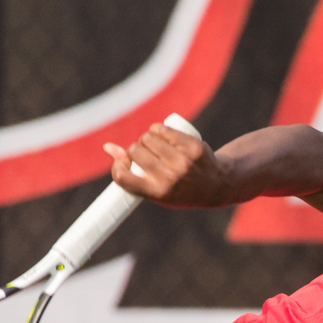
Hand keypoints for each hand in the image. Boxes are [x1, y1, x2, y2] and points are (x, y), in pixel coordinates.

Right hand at [102, 122, 237, 207]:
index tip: (123, 163)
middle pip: (134, 151)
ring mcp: (183, 162)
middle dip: (135, 149)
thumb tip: (107, 146)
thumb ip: (130, 172)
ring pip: (147, 137)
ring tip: (154, 145)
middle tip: (145, 154)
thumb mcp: (156, 188)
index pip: (122, 176)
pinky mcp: (192, 147)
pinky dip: (158, 129)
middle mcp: (170, 178)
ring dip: (147, 138)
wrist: (216, 185)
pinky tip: (161, 133)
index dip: (117, 165)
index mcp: (158, 193)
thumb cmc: (179, 188)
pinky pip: (163, 129)